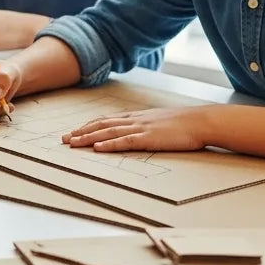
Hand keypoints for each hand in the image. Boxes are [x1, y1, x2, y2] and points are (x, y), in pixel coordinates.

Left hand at [62, 107, 207, 152]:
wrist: (201, 121)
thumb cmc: (183, 124)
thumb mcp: (158, 122)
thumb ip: (144, 125)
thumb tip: (134, 132)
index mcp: (136, 116)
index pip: (105, 120)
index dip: (88, 126)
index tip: (73, 131)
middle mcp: (134, 120)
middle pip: (101, 125)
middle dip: (81, 132)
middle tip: (64, 139)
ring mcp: (141, 128)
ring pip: (108, 132)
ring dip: (88, 138)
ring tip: (73, 143)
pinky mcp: (149, 138)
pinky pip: (125, 141)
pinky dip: (109, 144)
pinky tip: (98, 147)